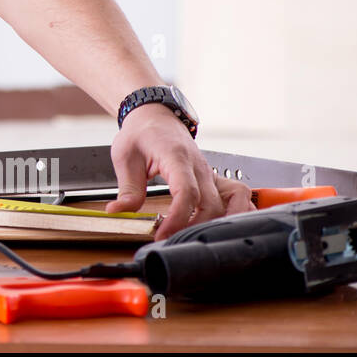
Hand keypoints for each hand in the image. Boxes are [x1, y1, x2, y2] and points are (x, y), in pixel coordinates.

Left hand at [106, 103, 254, 238]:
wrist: (155, 116)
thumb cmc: (142, 133)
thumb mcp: (125, 157)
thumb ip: (127, 188)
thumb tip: (118, 211)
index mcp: (177, 158)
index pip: (187, 192)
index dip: (178, 218)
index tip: (162, 234)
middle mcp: (199, 167)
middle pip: (211, 204)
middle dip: (194, 227)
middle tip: (170, 240)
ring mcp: (210, 173)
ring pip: (233, 201)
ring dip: (220, 222)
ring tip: (195, 237)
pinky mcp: (213, 178)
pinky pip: (238, 196)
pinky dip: (237, 212)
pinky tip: (219, 227)